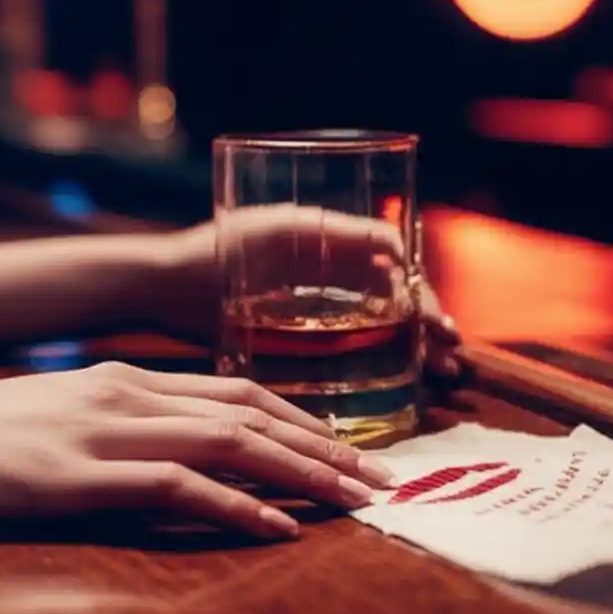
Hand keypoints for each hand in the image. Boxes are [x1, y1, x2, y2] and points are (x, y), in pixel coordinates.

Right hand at [0, 362, 396, 538]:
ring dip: (302, 475)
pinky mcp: (78, 476)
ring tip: (355, 504)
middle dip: (325, 448)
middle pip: (253, 413)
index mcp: (128, 377)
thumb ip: (124, 424)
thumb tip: (180, 454)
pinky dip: (235, 507)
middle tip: (380, 481)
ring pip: (231, 443)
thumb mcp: (63, 414)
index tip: (349, 449)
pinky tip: (276, 528)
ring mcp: (105, 432)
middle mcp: (129, 393)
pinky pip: (177, 487)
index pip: (241, 389)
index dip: (304, 419)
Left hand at [156, 206, 462, 375]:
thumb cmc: (209, 251)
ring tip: (443, 377)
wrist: (159, 284)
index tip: (438, 325)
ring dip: (414, 343)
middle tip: (452, 359)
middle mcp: (325, 259)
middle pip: (394, 288)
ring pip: (380, 317)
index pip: (391, 253)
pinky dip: (379, 357)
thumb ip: (327, 234)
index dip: (420, 286)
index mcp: (322, 230)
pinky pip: (351, 338)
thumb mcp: (275, 234)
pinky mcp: (296, 322)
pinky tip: (402, 383)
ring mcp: (312, 292)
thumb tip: (396, 249)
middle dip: (428, 321)